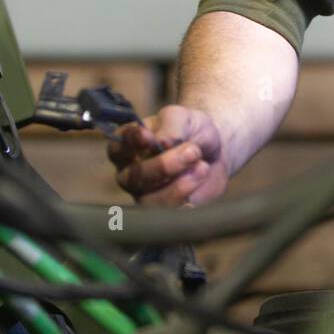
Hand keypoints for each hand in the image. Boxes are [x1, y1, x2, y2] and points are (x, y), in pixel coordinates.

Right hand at [106, 105, 228, 206]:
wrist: (216, 149)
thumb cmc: (191, 130)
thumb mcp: (182, 117)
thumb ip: (170, 126)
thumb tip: (162, 143)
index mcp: (127, 146)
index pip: (118, 148)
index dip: (131, 143)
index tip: (149, 137)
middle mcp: (131, 173)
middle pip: (135, 177)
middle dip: (165, 165)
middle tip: (193, 151)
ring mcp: (146, 194)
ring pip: (150, 201)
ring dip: (179, 186)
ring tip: (202, 167)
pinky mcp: (166, 210)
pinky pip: (170, 216)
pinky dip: (186, 203)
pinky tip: (198, 186)